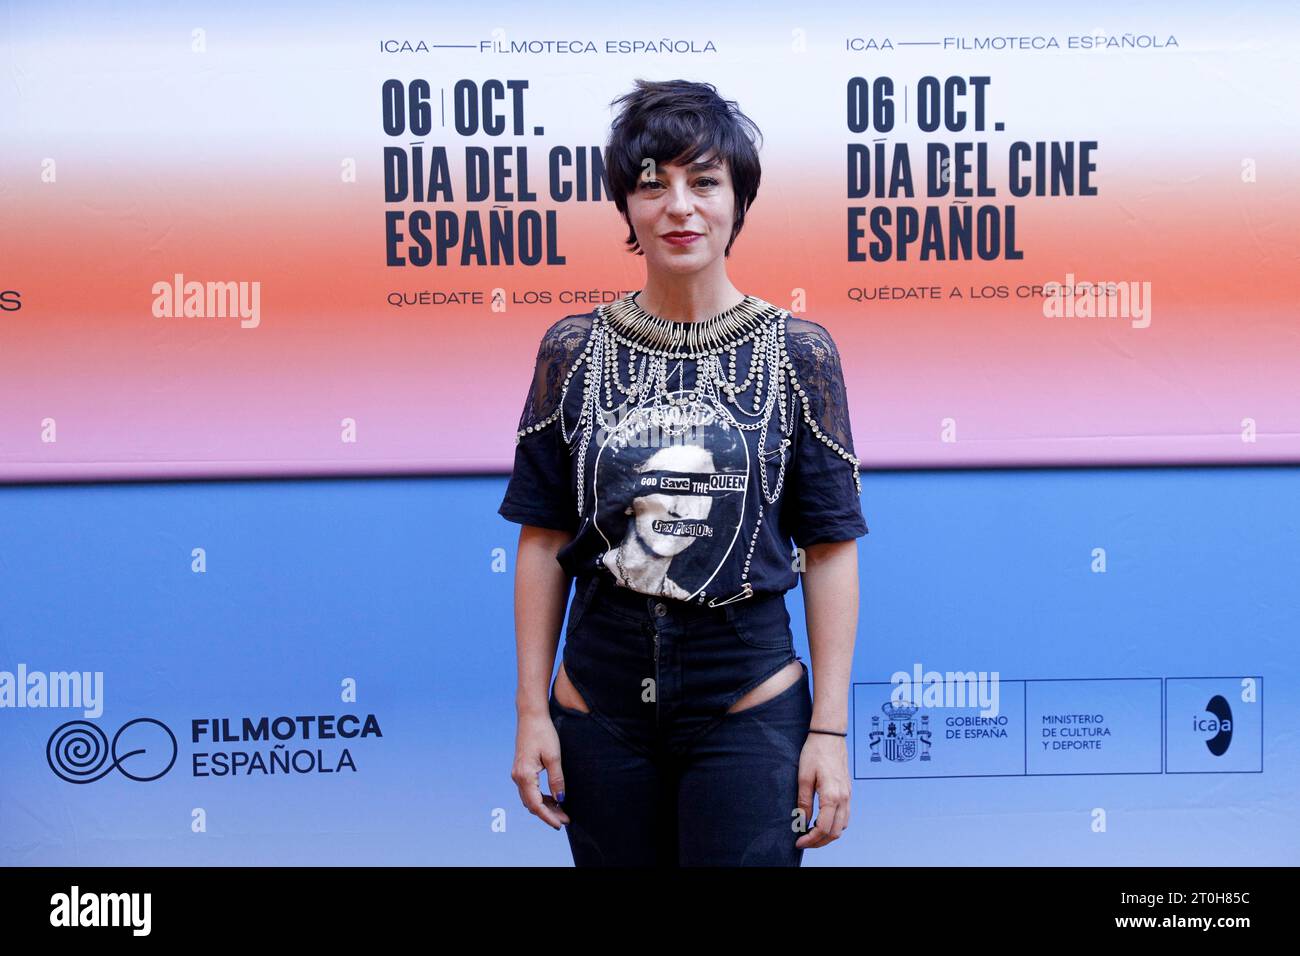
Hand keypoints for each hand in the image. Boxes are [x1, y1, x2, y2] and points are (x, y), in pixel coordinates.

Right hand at [510, 712, 570, 829]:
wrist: (531, 716)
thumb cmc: (543, 733)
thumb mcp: (554, 757)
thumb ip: (557, 780)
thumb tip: (561, 800)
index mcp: (525, 775)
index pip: (536, 805)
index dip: (549, 817)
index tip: (561, 825)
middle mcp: (518, 777)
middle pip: (532, 804)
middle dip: (548, 814)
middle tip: (566, 820)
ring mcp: (517, 773)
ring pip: (530, 798)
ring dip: (545, 807)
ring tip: (562, 811)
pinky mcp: (521, 769)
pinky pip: (529, 790)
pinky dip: (540, 797)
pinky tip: (553, 798)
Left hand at [795, 732, 850, 848]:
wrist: (830, 736)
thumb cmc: (815, 753)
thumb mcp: (803, 777)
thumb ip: (804, 802)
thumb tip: (802, 821)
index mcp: (832, 796)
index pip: (823, 828)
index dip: (810, 839)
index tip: (798, 842)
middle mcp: (844, 798)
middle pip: (835, 832)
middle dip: (819, 842)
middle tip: (803, 841)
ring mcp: (848, 795)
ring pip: (843, 826)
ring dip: (828, 835)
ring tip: (811, 834)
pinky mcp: (848, 792)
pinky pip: (845, 816)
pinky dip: (835, 825)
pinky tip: (822, 822)